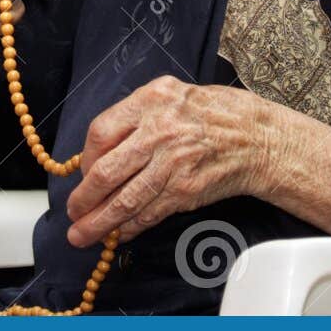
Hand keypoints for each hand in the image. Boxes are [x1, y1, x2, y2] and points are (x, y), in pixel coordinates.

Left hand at [65, 77, 267, 246]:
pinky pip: (149, 213)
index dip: (85, 158)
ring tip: (82, 235)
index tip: (84, 172)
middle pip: (107, 172)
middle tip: (73, 212)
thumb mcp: (170, 94)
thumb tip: (99, 152)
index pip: (100, 132)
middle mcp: (160, 131)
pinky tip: (118, 235)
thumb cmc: (211, 114)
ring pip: (124, 200)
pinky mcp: (186, 191)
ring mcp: (173, 163)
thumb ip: (135, 117)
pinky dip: (130, 228)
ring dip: (99, 223)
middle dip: (83, 199)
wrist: (257, 137)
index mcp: (151, 100)